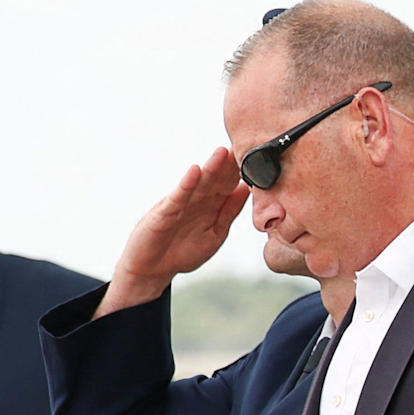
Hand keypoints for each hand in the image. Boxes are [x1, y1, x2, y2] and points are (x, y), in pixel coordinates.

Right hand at [106, 149, 248, 306]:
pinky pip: (177, 197)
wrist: (152, 269)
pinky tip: (195, 172)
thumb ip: (229, 212)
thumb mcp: (215, 234)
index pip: (231, 182)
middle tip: (245, 145)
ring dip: (211, 167)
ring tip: (222, 152)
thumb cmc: (182, 252)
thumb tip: (246, 189)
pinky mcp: (165, 212)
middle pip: (217, 178)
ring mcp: (181, 204)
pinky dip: (186, 185)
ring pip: (199, 183)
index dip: (243, 170)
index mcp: (213, 204)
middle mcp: (198, 199)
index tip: (260, 155)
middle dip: (230, 163)